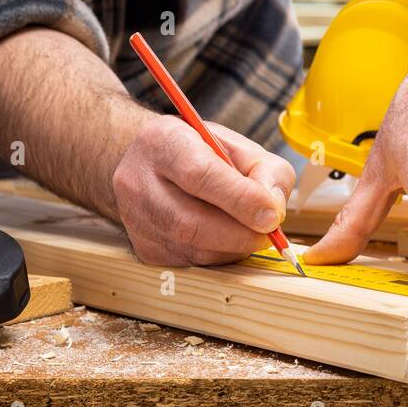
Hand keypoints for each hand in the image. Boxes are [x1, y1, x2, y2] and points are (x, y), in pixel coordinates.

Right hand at [112, 115, 296, 265]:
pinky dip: (219, 256)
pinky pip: (191, 264)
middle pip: (191, 223)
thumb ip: (264, 170)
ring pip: (193, 250)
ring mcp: (135, 220)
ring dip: (233, 248)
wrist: (150, 164)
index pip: (200, 174)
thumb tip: (272, 211)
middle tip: (268, 233)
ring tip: (249, 230)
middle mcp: (138, 182)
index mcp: (164, 142)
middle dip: (240, 234)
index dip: (241, 199)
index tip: (271, 216)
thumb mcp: (237, 144)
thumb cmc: (200, 152)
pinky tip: (226, 238)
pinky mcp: (144, 249)